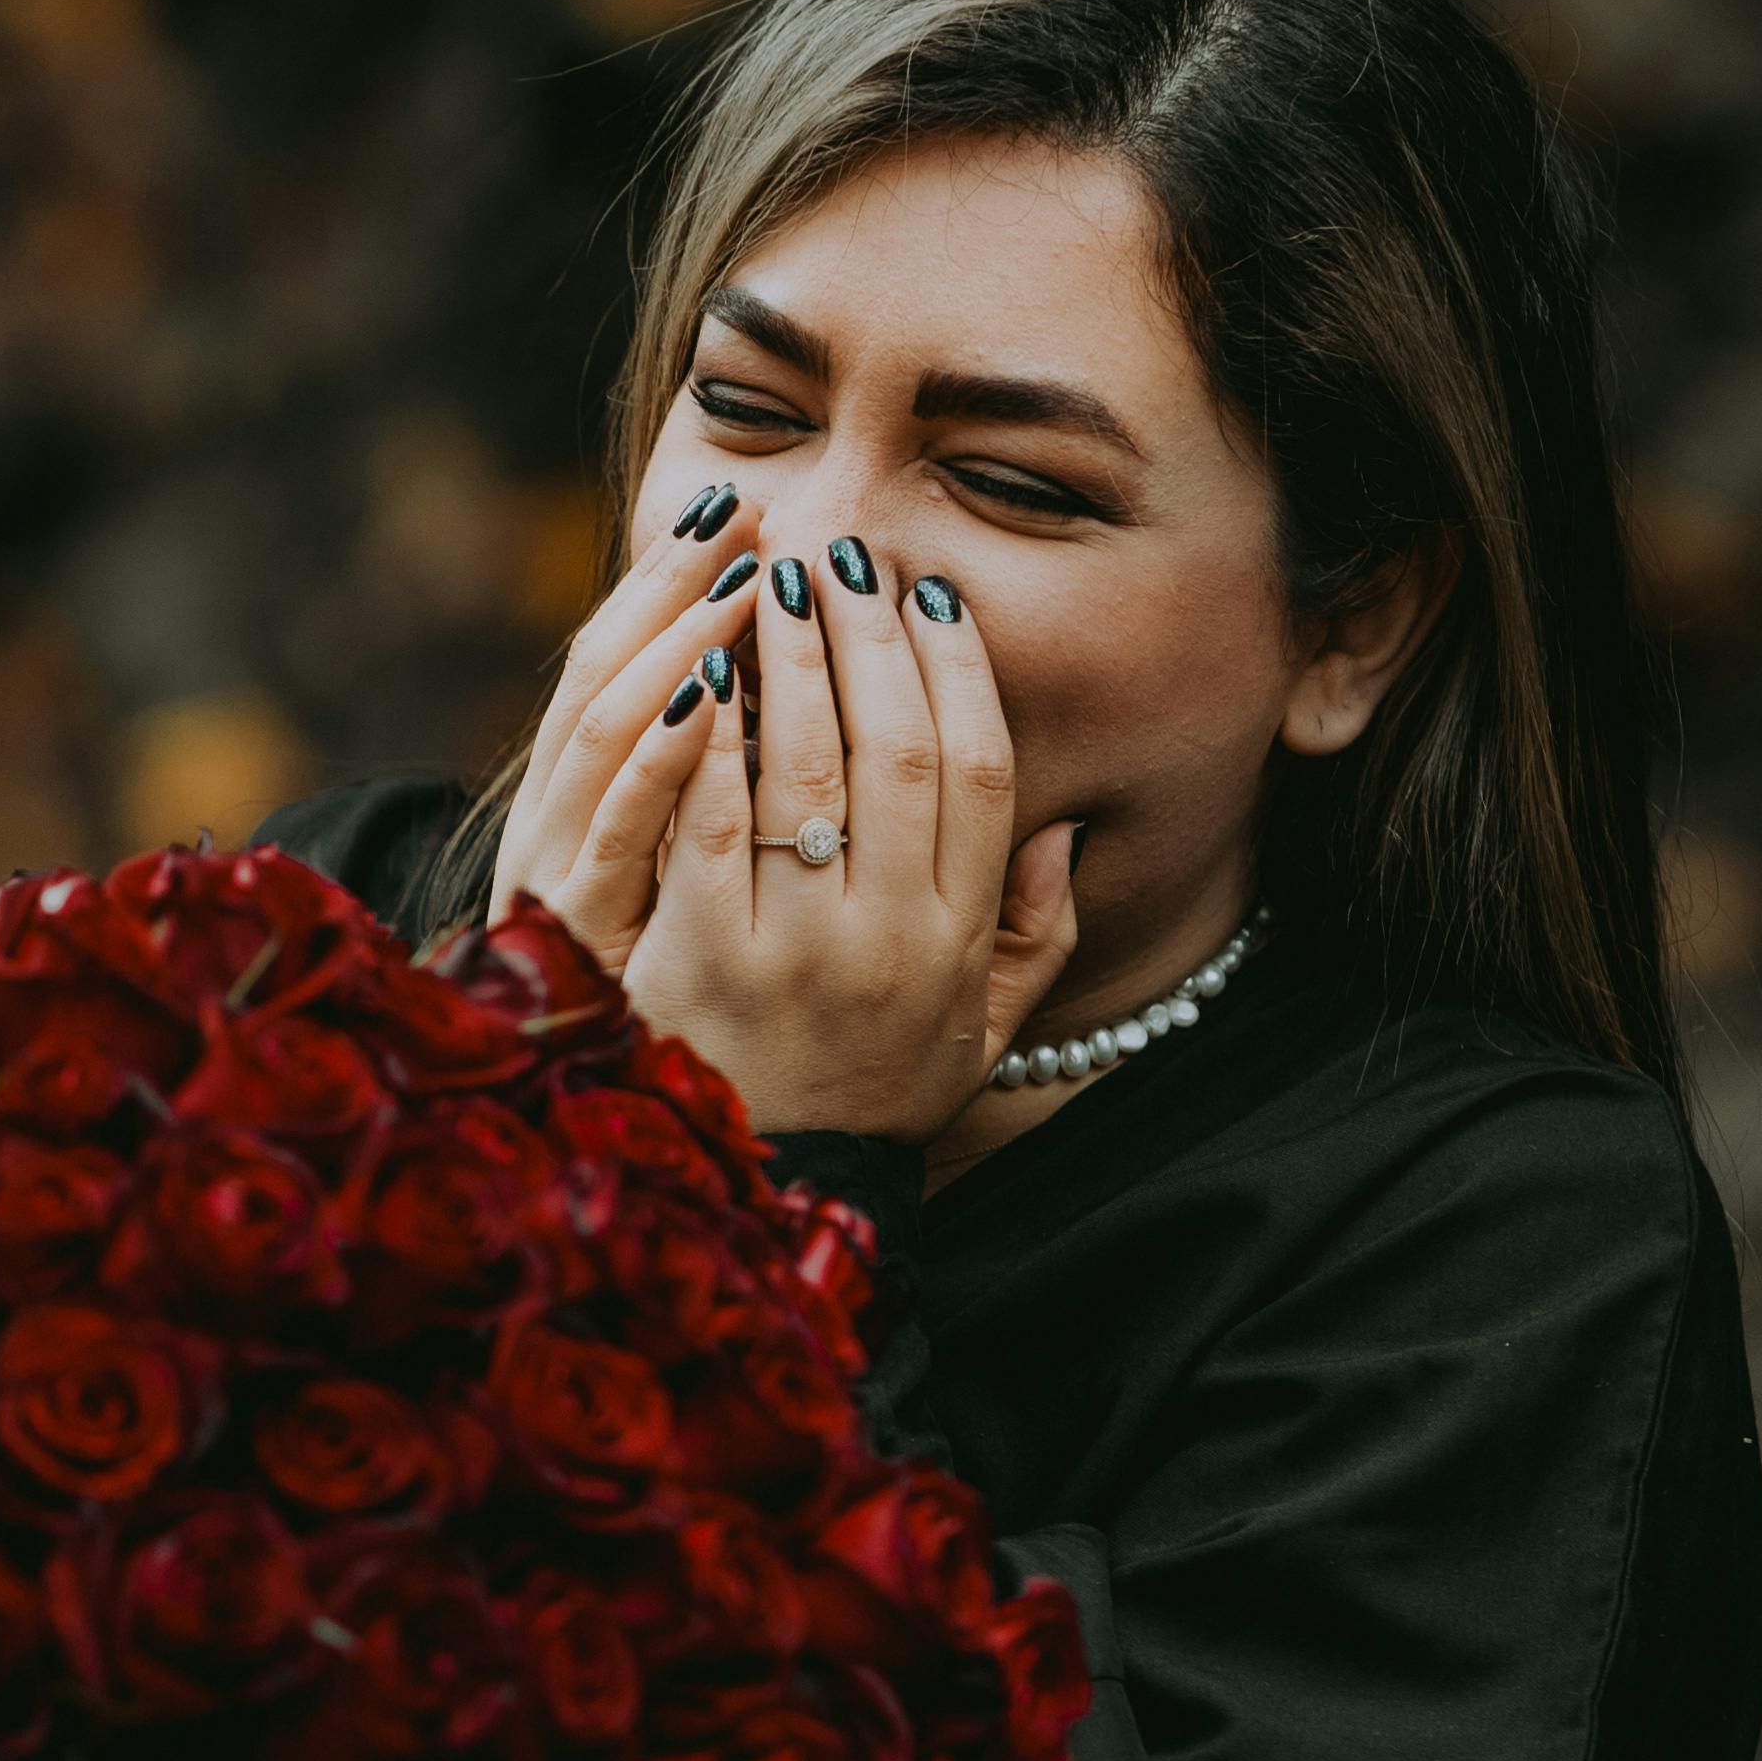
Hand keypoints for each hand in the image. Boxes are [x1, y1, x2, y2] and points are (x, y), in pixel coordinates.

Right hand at [487, 477, 775, 949]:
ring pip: (598, 727)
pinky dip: (660, 759)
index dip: (663, 581)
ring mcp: (558, 872)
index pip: (611, 659)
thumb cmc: (640, 996)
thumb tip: (742, 674)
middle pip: (598, 669)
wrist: (568, 1114)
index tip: (730, 504)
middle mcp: (552, 824)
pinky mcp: (578, 932)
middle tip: (732, 503)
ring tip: (733, 570)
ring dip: (667, 641)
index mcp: (576, 803)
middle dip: (667, 583)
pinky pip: (621, 828)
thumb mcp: (649, 882)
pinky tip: (710, 697)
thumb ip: (685, 790)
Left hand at [542, 531, 1077, 1138]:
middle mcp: (887, 940)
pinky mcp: (697, 961)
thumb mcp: (979, 1035)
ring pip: (802, 770)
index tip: (930, 601)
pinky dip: (704, 740)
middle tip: (844, 561)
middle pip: (896, 751)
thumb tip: (1064, 829)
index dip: (960, 675)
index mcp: (958, 943)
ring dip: (788, 662)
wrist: (760, 1199)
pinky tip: (698, 670)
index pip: (980, 775)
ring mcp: (791, 949)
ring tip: (772, 581)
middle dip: (869, 642)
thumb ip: (1033, 937)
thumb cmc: (866, 1099)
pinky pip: (704, 823)